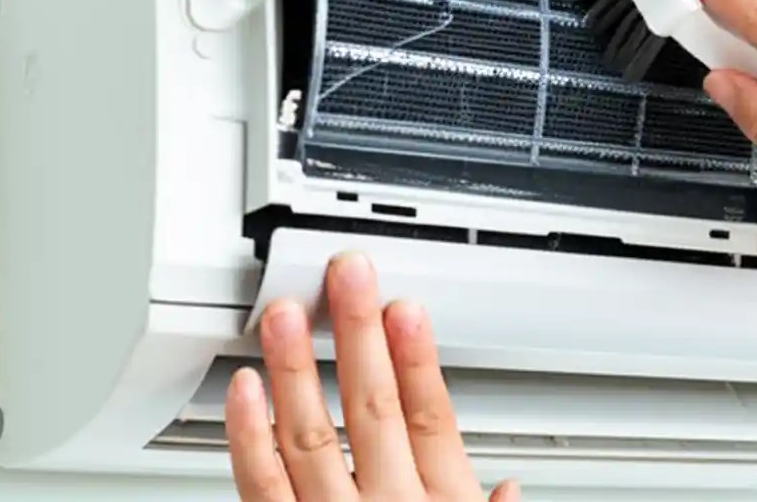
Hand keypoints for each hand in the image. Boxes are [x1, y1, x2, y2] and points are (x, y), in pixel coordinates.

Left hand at [224, 253, 516, 501]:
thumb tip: (511, 491)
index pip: (431, 416)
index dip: (418, 357)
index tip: (405, 307)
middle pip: (373, 406)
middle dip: (359, 332)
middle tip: (348, 277)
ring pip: (308, 434)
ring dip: (295, 367)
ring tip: (287, 315)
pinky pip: (260, 483)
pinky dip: (248, 434)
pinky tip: (246, 386)